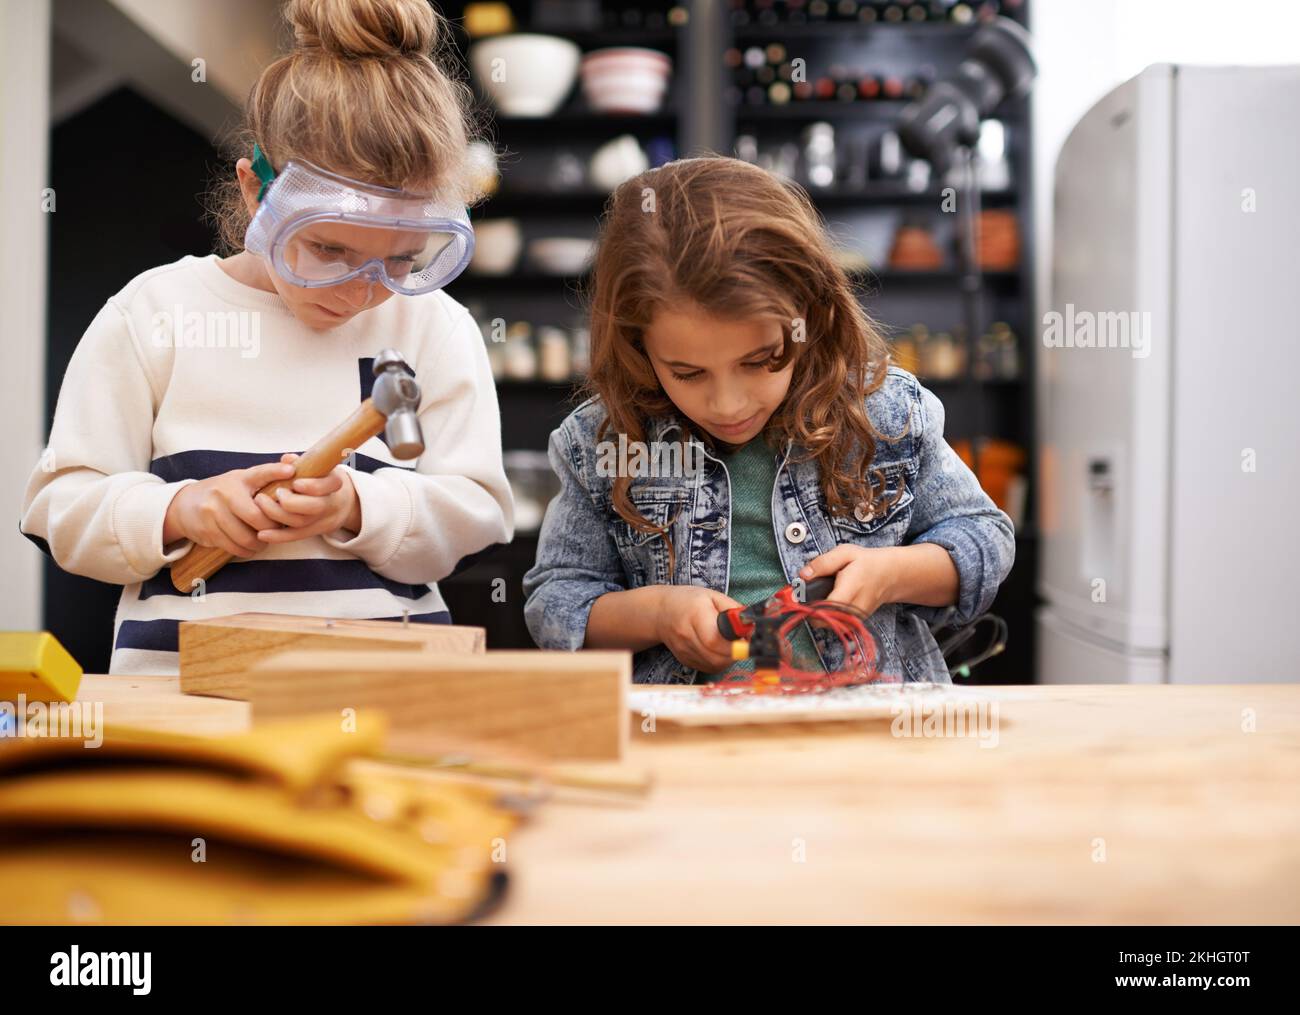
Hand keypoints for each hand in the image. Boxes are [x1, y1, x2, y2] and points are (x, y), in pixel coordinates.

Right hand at [163, 460, 295, 556]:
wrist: (184, 504)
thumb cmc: (224, 492)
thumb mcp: (242, 480)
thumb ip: (267, 475)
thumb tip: (293, 461)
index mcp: (239, 479)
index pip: (260, 473)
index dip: (276, 471)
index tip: (291, 472)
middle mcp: (225, 492)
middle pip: (256, 517)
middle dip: (271, 528)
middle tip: (276, 530)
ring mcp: (213, 511)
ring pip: (245, 536)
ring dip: (259, 544)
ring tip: (263, 541)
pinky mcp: (206, 530)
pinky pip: (233, 546)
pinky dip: (245, 550)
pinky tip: (249, 547)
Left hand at [251, 452, 359, 543]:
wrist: (338, 504)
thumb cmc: (321, 480)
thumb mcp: (318, 468)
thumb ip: (301, 463)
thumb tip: (287, 459)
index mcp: (334, 483)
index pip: (329, 485)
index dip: (313, 486)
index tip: (296, 483)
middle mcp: (330, 503)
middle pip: (315, 507)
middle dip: (292, 502)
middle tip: (276, 493)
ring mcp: (322, 520)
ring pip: (301, 522)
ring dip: (278, 515)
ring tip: (261, 503)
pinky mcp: (312, 532)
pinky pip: (295, 536)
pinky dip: (277, 536)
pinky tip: (262, 534)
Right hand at [654, 586, 743, 672]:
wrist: (661, 613)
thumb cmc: (690, 601)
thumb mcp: (714, 597)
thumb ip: (735, 611)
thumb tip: (752, 627)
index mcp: (695, 615)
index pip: (715, 640)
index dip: (735, 644)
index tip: (746, 639)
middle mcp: (686, 636)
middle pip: (716, 657)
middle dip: (735, 653)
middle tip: (740, 642)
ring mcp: (684, 651)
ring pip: (714, 665)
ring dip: (728, 658)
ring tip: (729, 644)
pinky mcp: (685, 661)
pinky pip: (708, 668)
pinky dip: (718, 662)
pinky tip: (718, 650)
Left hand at [798, 545, 898, 616]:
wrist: (890, 575)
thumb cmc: (867, 563)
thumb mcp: (845, 553)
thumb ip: (823, 563)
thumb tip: (803, 575)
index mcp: (850, 590)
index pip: (823, 608)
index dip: (805, 604)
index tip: (794, 596)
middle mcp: (853, 609)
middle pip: (820, 620)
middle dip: (807, 608)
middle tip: (803, 594)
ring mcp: (854, 618)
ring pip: (826, 624)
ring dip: (816, 612)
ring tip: (817, 595)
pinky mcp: (854, 622)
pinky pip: (834, 623)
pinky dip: (826, 614)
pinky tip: (826, 601)